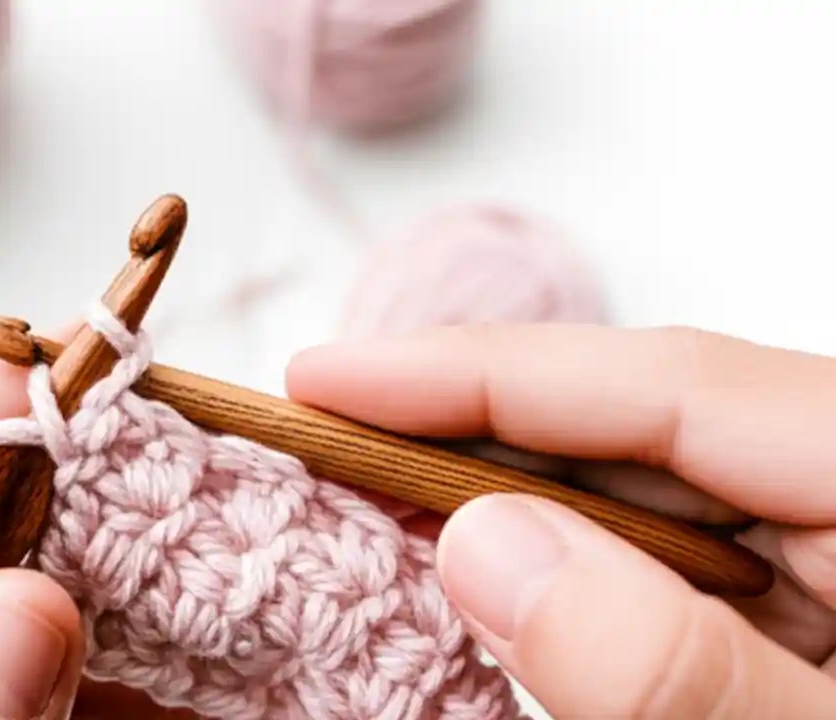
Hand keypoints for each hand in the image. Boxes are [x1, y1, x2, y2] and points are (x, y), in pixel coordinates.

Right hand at [288, 324, 835, 716]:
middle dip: (471, 428)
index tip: (324, 374)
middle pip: (643, 424)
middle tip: (321, 441)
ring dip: (510, 500)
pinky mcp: (810, 608)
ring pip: (648, 492)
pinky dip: (571, 571)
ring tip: (378, 500)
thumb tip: (483, 543)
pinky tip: (495, 577)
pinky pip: (671, 563)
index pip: (664, 386)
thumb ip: (675, 673)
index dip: (476, 368)